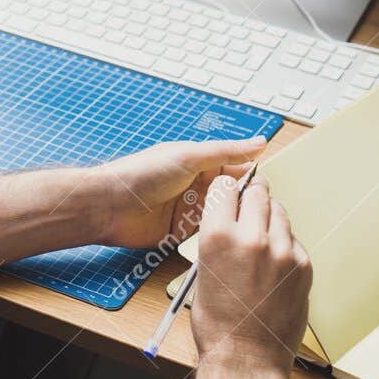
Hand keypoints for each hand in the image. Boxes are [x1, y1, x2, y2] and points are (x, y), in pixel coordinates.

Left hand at [92, 137, 265, 249]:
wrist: (110, 206)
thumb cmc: (141, 173)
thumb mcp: (189, 155)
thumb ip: (226, 150)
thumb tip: (258, 142)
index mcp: (199, 162)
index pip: (235, 167)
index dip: (251, 176)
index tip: (268, 185)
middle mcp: (196, 185)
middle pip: (231, 193)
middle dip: (244, 200)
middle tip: (261, 209)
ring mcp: (189, 209)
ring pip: (222, 215)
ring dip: (231, 218)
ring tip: (247, 224)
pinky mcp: (181, 232)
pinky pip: (206, 234)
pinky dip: (216, 234)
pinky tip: (228, 237)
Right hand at [190, 171, 310, 374]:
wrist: (246, 358)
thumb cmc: (218, 324)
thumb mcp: (203, 274)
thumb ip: (218, 241)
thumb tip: (230, 220)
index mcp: (217, 237)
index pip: (224, 189)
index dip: (226, 189)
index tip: (230, 192)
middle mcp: (251, 237)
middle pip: (257, 193)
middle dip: (252, 194)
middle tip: (252, 197)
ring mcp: (282, 251)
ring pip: (279, 213)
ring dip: (269, 217)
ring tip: (262, 234)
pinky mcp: (302, 266)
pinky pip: (293, 240)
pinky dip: (284, 244)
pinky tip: (274, 262)